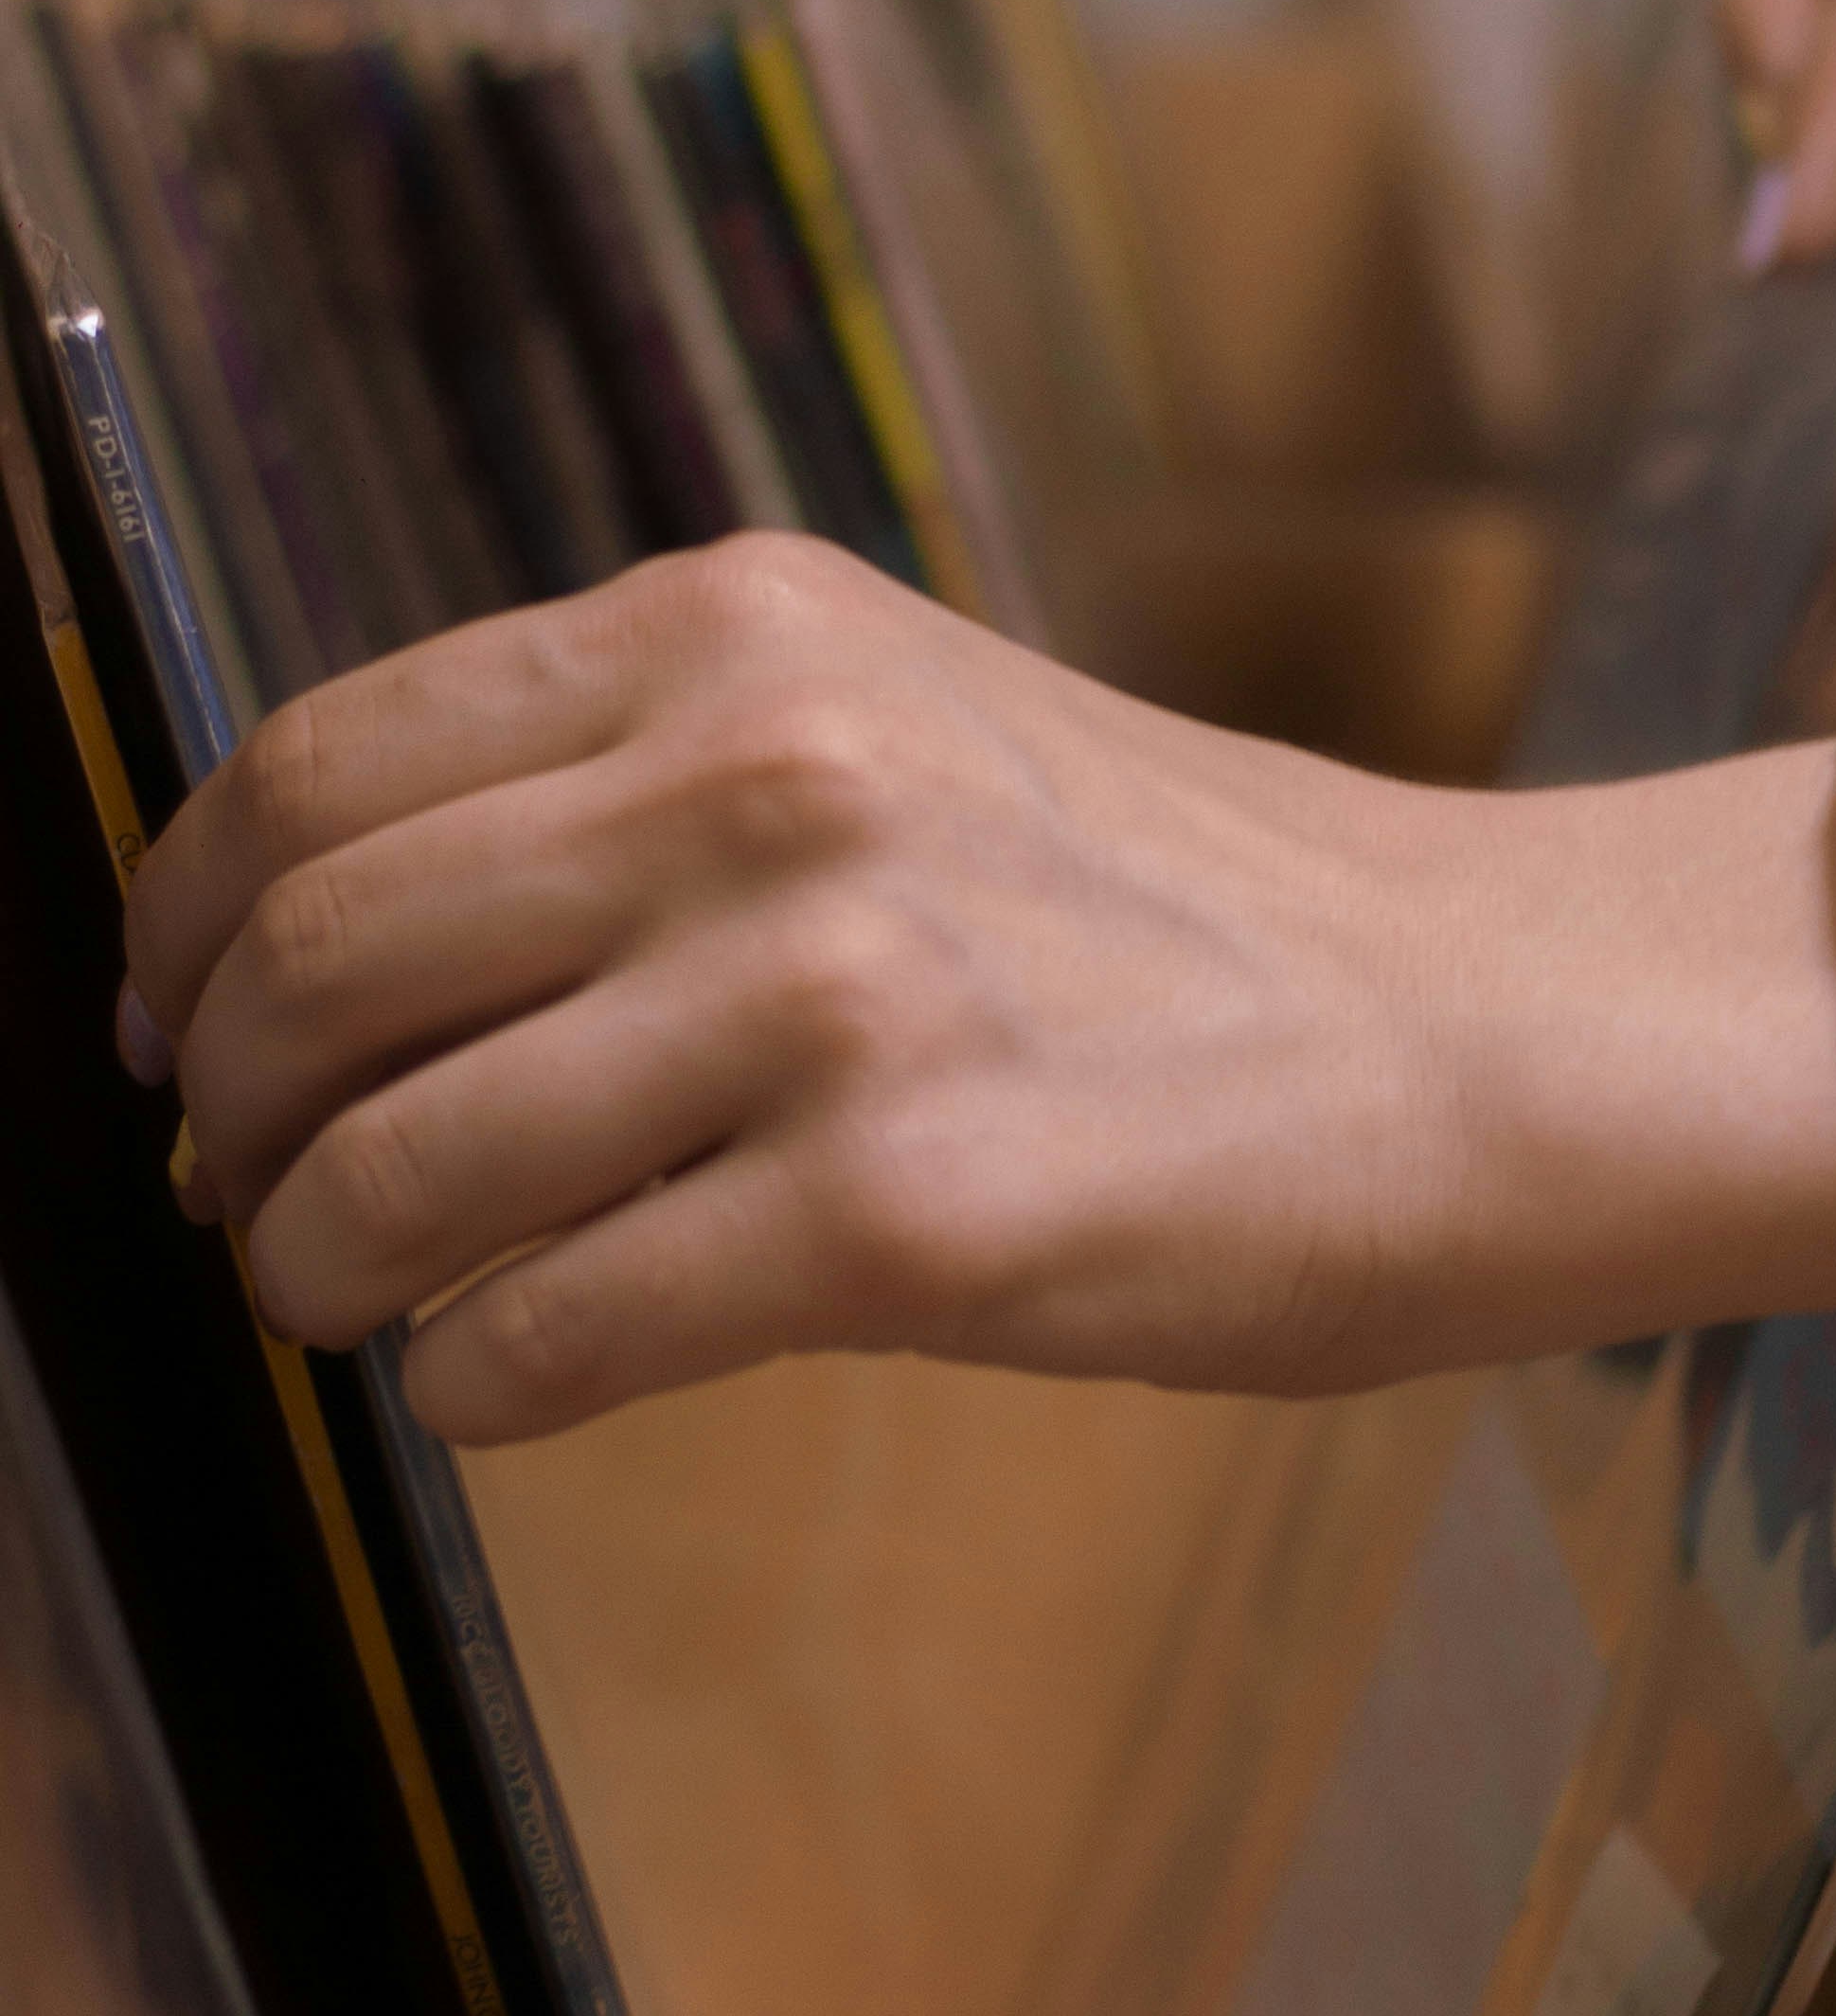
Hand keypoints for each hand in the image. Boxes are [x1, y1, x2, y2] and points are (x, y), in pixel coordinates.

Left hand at [118, 535, 1835, 1442]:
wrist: (1483, 1033)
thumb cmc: (1200, 912)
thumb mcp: (914, 721)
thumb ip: (662, 771)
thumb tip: (373, 931)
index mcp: (740, 628)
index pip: (322, 763)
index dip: (183, 918)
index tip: (172, 1022)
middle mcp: (761, 776)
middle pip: (315, 962)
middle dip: (228, 1116)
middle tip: (240, 1201)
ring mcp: (831, 994)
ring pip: (398, 1163)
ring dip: (319, 1268)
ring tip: (346, 1308)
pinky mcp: (904, 1213)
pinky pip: (550, 1331)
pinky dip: (474, 1385)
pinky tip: (504, 1386)